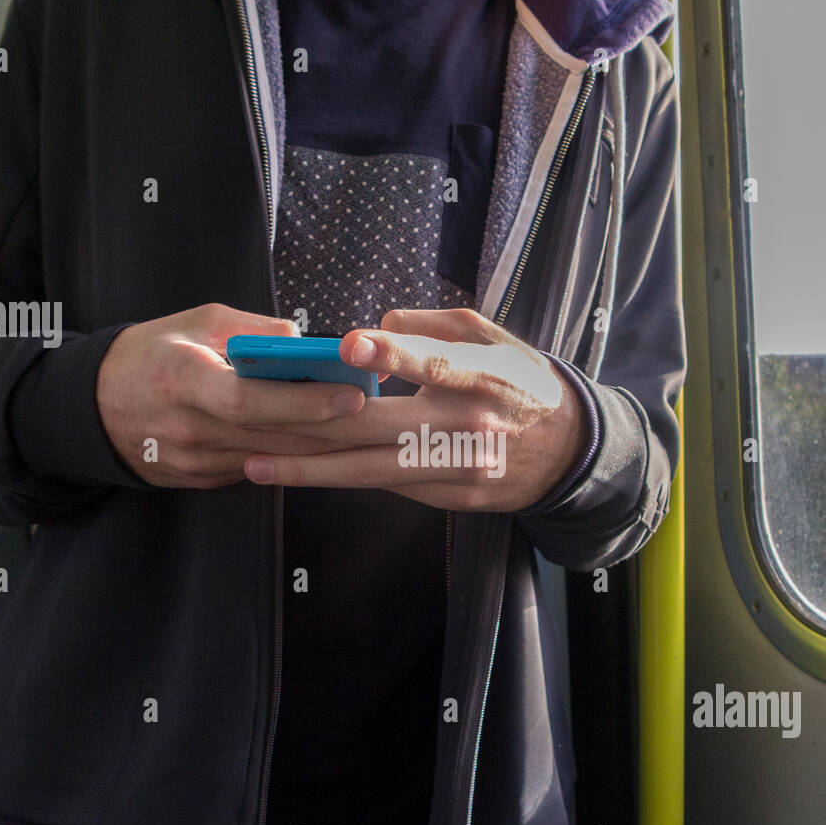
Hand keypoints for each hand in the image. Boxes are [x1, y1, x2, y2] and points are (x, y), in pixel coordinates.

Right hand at [95, 303, 367, 487]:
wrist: (93, 408)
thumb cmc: (151, 353)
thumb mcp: (194, 322)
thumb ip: (250, 329)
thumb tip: (303, 341)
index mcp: (181, 380)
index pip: (250, 401)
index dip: (303, 403)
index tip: (351, 395)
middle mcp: (187, 428)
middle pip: (273, 437)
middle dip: (332, 431)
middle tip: (381, 420)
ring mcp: (193, 462)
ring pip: (272, 460)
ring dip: (322, 450)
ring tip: (369, 434)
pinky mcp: (200, 480)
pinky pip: (256, 469)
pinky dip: (293, 458)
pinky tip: (329, 449)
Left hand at [241, 308, 586, 511]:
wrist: (568, 452)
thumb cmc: (519, 381)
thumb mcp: (490, 336)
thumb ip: (432, 325)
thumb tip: (376, 326)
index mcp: (485, 375)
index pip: (438, 362)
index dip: (394, 353)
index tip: (350, 346)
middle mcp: (470, 425)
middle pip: (382, 428)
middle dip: (314, 427)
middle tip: (257, 424)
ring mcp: (459, 468)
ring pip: (373, 471)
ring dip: (311, 470)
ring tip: (258, 466)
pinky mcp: (452, 499)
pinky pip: (388, 487)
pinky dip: (343, 480)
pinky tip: (303, 474)